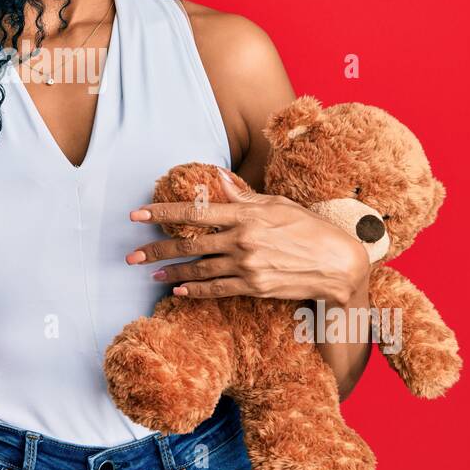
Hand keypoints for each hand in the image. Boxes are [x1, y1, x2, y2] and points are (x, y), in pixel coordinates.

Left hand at [126, 168, 368, 303]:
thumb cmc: (310, 228)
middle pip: (188, 244)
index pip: (194, 212)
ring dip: (169, 272)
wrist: (338, 264)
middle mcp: (242, 239)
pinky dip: (194, 290)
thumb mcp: (278, 204)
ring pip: (197, 269)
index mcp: (246, 214)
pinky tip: (177, 289)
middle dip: (155, 249)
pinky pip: (216, 290)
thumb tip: (217, 179)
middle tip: (131, 256)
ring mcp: (247, 265)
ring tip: (149, 273)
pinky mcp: (254, 287)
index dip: (161, 214)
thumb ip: (243, 196)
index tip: (136, 216)